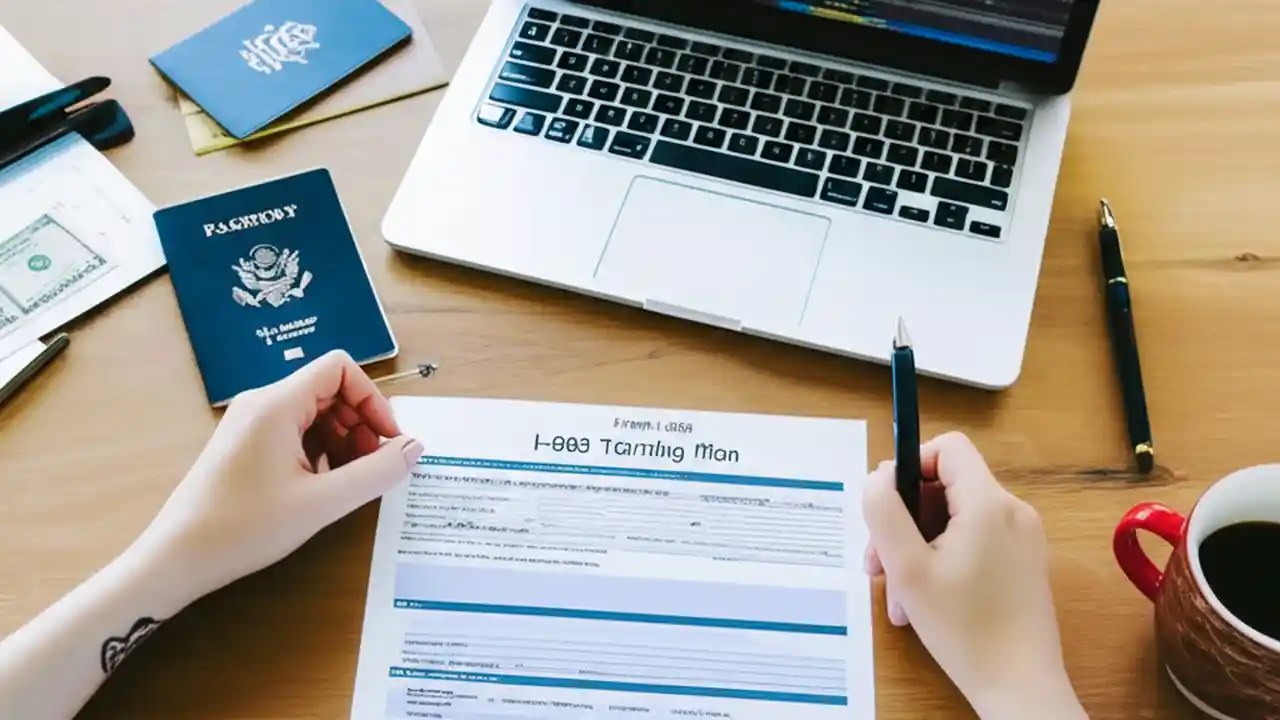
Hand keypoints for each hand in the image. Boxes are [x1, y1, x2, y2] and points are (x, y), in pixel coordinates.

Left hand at [132, 351, 422, 602]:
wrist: (177, 558)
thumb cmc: (244, 528)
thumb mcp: (322, 503)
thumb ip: (375, 473)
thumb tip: (414, 447)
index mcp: (278, 404)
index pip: (340, 368)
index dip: (373, 399)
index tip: (387, 441)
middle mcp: (262, 403)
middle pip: (330, 389)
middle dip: (362, 423)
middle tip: (374, 467)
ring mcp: (251, 423)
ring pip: (315, 412)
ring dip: (343, 439)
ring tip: (349, 481)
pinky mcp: (245, 444)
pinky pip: (296, 431)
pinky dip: (319, 451)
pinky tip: (321, 487)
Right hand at [863, 433, 1084, 719]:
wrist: (1019, 685)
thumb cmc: (964, 628)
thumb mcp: (906, 567)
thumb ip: (885, 511)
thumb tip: (879, 477)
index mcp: (988, 503)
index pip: (947, 448)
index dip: (910, 464)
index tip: (887, 505)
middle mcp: (1012, 511)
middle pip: (946, 488)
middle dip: (904, 521)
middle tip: (878, 564)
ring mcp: (1022, 538)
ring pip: (955, 520)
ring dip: (918, 548)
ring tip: (899, 594)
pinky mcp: (1023, 562)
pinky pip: (974, 542)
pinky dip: (943, 561)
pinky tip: (923, 600)